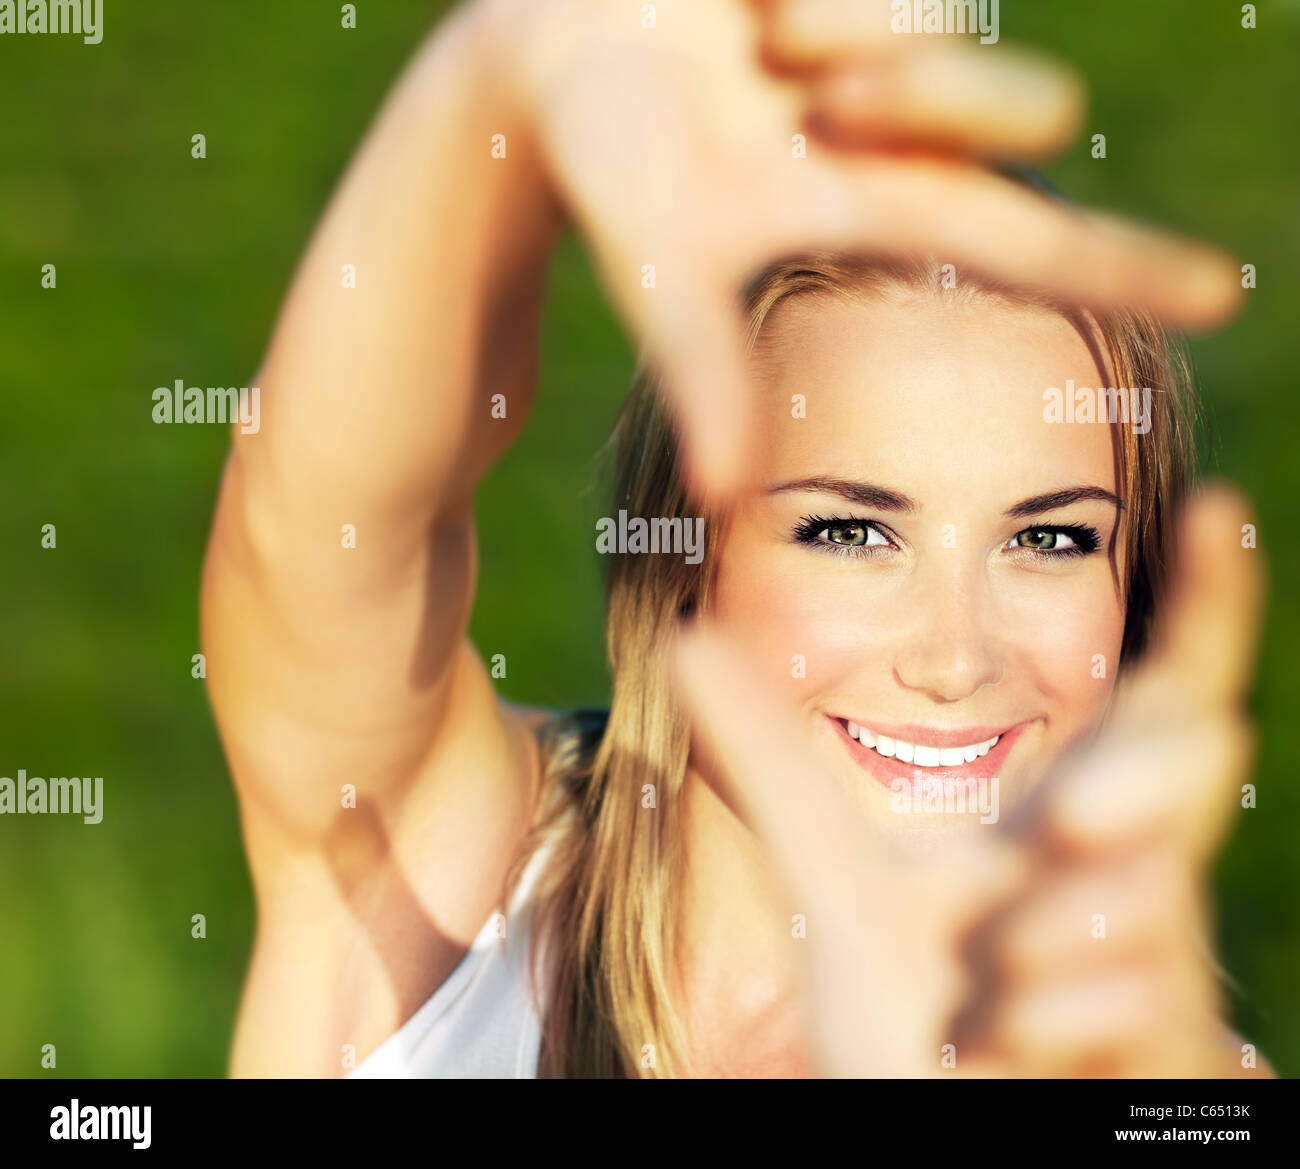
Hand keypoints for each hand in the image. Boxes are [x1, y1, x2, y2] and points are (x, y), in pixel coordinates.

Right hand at [487, 0, 1243, 495]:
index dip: (1123, 267)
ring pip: (955, 28)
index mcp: (883, 205)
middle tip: (818, 109)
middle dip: (933, 101)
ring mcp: (905, 34)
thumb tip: (725, 499)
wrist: (560, 41)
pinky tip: (755, 4)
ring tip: (760, 50)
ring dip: (847, 43)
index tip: (1225, 299)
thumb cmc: (610, 166)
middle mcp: (915, 124)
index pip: (1031, 242)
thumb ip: (701, 374)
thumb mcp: (660, 272)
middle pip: (1029, 109)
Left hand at [672, 485, 1266, 1075]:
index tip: (1217, 507)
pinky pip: (1130, 1004)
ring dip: (1050, 937)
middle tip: (1063, 823)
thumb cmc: (919, 1010)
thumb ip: (767, 761)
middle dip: (1138, 783)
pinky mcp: (1159, 1050)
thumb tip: (684, 638)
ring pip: (1149, 896)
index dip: (1206, 605)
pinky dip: (1045, 1021)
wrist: (937, 1121)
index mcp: (1066, 818)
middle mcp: (1126, 872)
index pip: (1161, 697)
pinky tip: (992, 1043)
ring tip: (987, 991)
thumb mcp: (832, 876)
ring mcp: (1152, 962)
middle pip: (1188, 767)